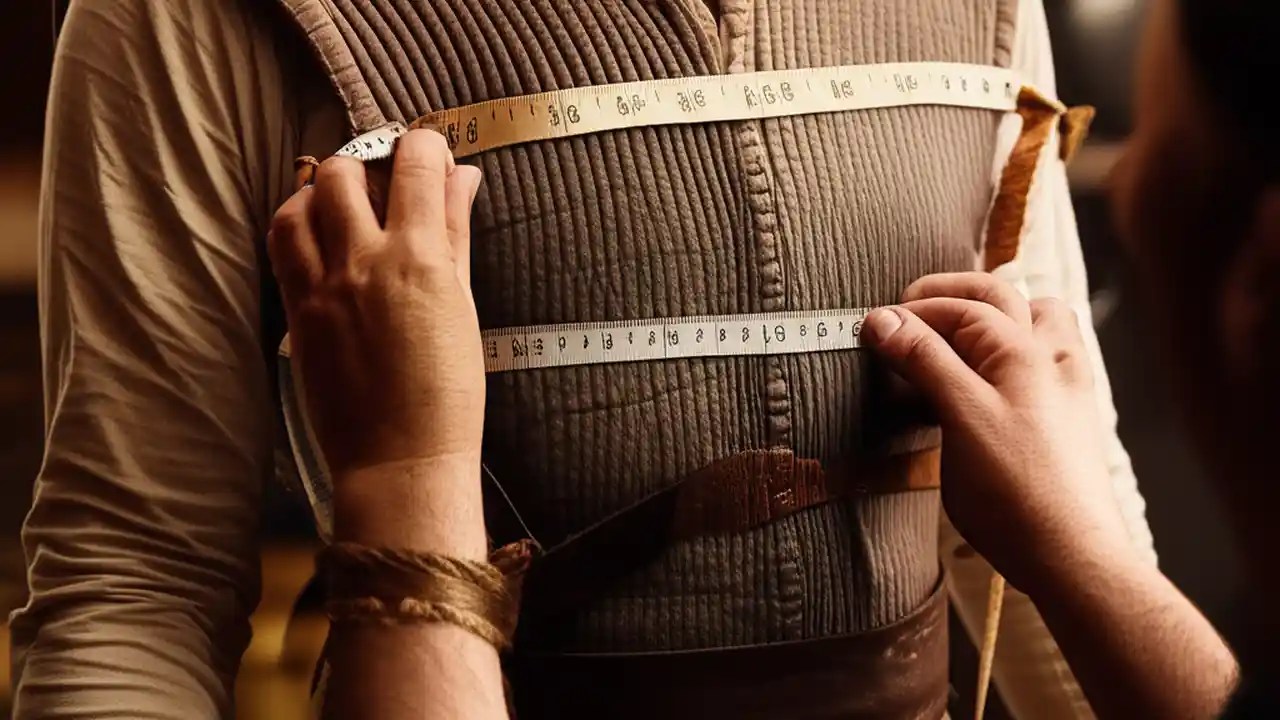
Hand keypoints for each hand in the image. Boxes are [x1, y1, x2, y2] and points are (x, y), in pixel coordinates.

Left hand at [268, 129, 485, 482]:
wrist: (401, 460)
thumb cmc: (447, 392)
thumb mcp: (463, 303)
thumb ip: (457, 233)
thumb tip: (463, 177)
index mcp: (419, 258)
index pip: (414, 163)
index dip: (423, 144)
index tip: (430, 155)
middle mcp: (364, 262)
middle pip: (344, 171)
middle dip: (366, 164)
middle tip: (385, 186)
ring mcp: (323, 287)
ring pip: (301, 201)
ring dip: (321, 191)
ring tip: (345, 210)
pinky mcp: (297, 313)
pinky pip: (282, 244)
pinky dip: (297, 225)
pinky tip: (319, 239)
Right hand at [862, 272, 1139, 595]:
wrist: (1072, 557)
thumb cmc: (1016, 492)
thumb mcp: (961, 416)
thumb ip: (924, 360)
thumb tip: (883, 318)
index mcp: (1023, 350)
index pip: (961, 307)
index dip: (911, 312)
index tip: (868, 328)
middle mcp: (1050, 358)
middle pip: (999, 299)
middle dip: (950, 297)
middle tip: (905, 312)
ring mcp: (1064, 387)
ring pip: (1033, 322)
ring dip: (993, 315)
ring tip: (953, 332)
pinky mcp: (1065, 417)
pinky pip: (1041, 359)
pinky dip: (1011, 350)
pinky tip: (989, 377)